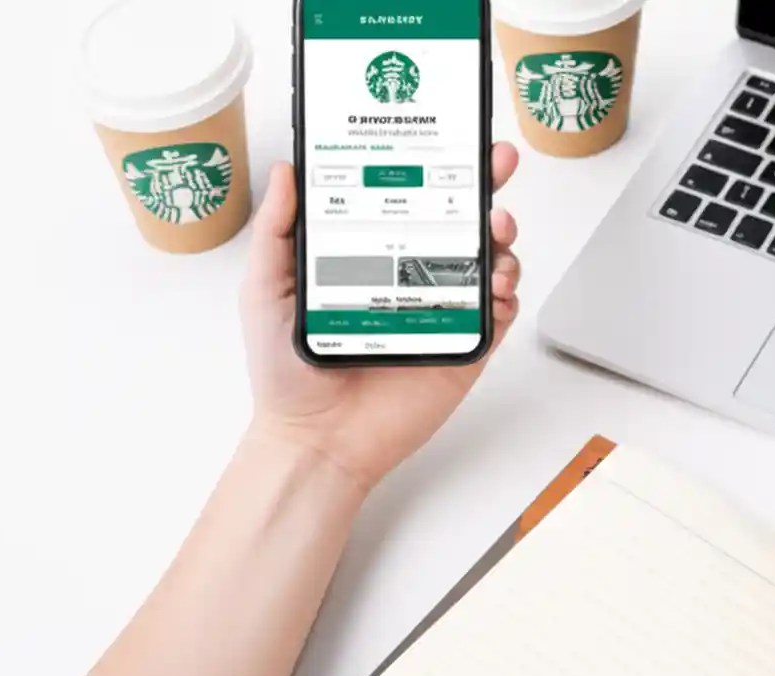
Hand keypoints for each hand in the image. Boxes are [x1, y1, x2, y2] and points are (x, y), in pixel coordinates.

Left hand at [239, 143, 521, 491]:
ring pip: (491, 259)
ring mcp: (444, 310)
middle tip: (499, 162)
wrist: (317, 440)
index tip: (451, 136)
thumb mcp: (266, 289)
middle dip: (489, 185)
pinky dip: (508, 291)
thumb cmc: (286, 372)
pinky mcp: (466, 346)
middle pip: (462, 219)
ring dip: (503, 237)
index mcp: (373, 255)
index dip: (436, 166)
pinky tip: (496, 283)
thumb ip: (276, 231)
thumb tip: (288, 170)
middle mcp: (413, 276)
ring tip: (496, 229)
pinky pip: (500, 312)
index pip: (412, 198)